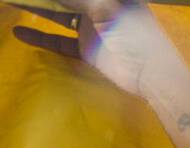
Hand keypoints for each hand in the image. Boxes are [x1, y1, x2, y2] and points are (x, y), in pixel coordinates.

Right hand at [8, 1, 182, 98]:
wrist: (152, 75)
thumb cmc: (134, 34)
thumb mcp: (104, 6)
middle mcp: (100, 7)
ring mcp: (92, 29)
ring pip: (59, 15)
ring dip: (37, 9)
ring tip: (11, 3)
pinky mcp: (88, 50)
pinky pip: (59, 40)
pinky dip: (40, 36)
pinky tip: (19, 31)